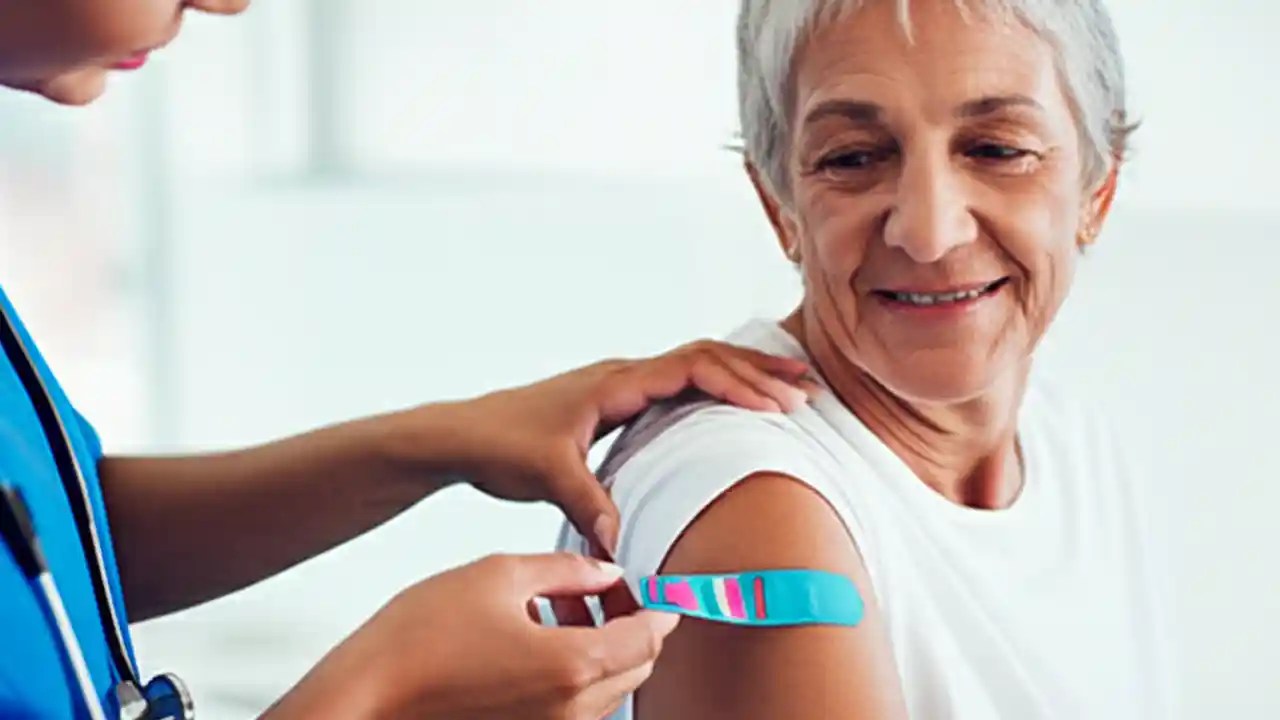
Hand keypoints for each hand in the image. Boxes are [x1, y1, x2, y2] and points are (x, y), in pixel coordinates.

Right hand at [264, 553, 679, 719]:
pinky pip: (574, 708)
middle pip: (635, 669)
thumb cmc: (421, 635)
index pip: (648, 638)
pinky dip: (575, 673)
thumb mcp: (498, 575)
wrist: (364, 697)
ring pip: (607, 691)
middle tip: (602, 589)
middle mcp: (571, 711)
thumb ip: (565, 569)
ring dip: (602, 649)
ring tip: (561, 605)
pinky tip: (538, 638)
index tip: (660, 587)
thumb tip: (606, 572)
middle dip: (631, 625)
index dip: (661, 608)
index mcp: (573, 665)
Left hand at [396, 340, 814, 552]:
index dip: (739, 384)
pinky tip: (732, 404)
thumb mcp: (547, 474)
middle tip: (807, 387)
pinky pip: (677, 384)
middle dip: (758, 371)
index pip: (692, 369)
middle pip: (705, 358)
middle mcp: (622, 375)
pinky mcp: (614, 402)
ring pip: (693, 366)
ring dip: (741, 375)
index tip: (778, 406)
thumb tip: (624, 544)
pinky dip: (714, 389)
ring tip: (788, 388)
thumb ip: (589, 502)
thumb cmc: (500, 444)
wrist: (462, 434)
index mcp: (614, 383)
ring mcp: (619, 385)